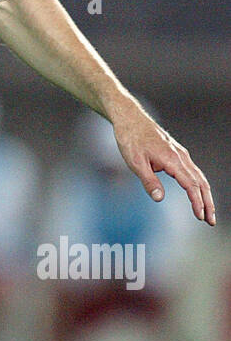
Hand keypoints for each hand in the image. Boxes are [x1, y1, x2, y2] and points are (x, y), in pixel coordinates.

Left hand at [111, 101, 215, 225]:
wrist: (130, 118)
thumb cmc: (130, 139)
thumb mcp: (135, 163)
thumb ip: (148, 181)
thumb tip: (159, 198)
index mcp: (172, 159)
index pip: (191, 185)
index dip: (197, 202)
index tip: (200, 217)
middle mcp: (181, 156)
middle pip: (201, 182)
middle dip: (208, 203)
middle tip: (211, 221)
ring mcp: (180, 154)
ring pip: (199, 176)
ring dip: (205, 195)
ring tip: (208, 212)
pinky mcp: (177, 153)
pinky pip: (192, 171)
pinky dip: (198, 185)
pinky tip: (198, 194)